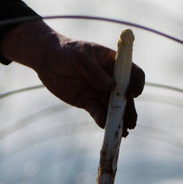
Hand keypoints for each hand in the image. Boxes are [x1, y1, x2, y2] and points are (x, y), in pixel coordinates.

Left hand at [0, 21, 143, 133]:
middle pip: (125, 96)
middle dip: (129, 110)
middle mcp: (110, 79)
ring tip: (122, 132)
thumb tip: (111, 87)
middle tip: (130, 123)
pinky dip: (103, 121)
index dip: (136, 84)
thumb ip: (94, 71)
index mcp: (113, 63)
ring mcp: (99, 92)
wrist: (46, 59)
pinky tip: (105, 127)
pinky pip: (98, 113)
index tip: (131, 94)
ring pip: (113, 108)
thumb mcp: (80, 56)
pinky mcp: (88, 102)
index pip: (133, 73)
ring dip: (119, 120)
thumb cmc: (66, 51)